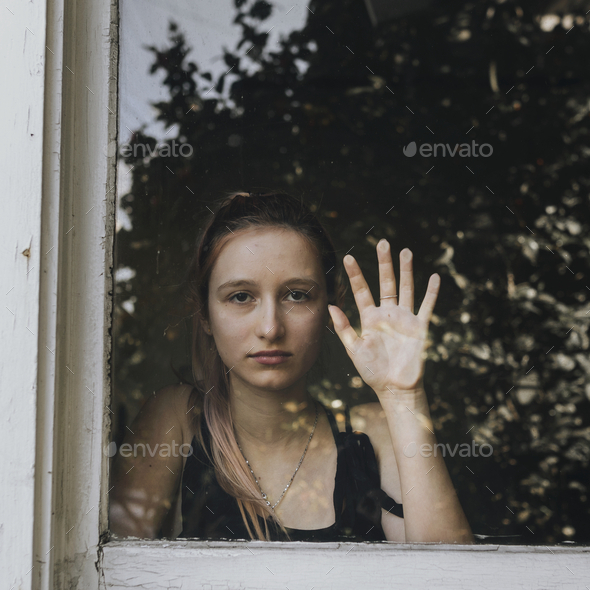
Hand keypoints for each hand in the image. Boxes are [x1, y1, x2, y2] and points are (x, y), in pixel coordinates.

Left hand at [327, 240, 439, 396]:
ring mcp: (405, 318)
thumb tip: (331, 306)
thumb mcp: (354, 349)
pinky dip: (431, 293)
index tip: (348, 257)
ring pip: (406, 289)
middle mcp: (387, 314)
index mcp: (370, 318)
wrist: (394, 388)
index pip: (362, 290)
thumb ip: (344, 328)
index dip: (355, 274)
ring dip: (407, 271)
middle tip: (383, 242)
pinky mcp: (420, 327)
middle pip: (386, 282)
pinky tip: (434, 277)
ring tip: (405, 252)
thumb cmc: (372, 371)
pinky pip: (426, 306)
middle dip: (385, 263)